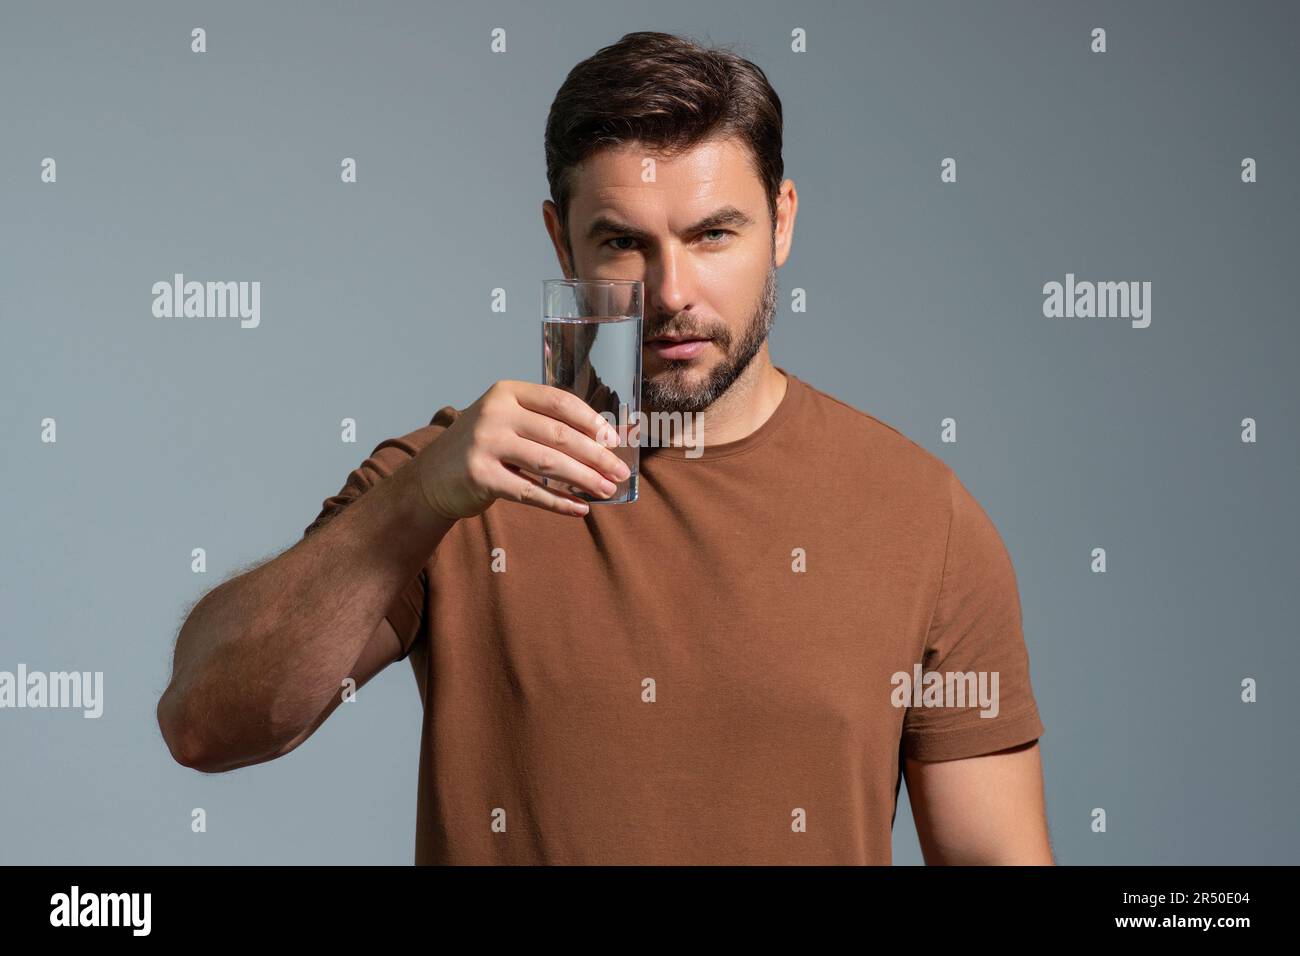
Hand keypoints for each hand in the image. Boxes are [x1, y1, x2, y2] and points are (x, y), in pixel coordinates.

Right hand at [413, 380, 630, 519]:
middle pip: (559, 434)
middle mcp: (495, 413)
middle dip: (596, 456)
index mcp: (507, 392)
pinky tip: (580, 509)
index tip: (614, 440)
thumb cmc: (484, 447)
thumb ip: (544, 424)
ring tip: (606, 490)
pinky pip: (530, 492)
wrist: (433, 477)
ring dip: (584, 479)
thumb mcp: (508, 421)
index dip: (591, 421)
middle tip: (620, 472)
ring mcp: (485, 444)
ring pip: (548, 463)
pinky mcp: (481, 477)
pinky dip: (559, 502)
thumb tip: (603, 440)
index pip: (559, 401)